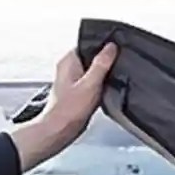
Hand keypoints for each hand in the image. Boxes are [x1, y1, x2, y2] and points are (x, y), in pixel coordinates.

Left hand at [10, 43, 118, 170]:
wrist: (59, 130)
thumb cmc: (68, 110)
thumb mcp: (90, 84)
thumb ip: (102, 64)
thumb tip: (111, 47)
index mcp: (69, 61)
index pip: (88, 44)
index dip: (103, 46)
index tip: (116, 51)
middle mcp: (69, 68)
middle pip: (92, 57)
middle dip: (105, 62)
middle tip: (114, 69)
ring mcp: (72, 80)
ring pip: (93, 71)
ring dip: (102, 76)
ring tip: (108, 83)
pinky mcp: (77, 91)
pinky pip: (93, 83)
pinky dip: (100, 86)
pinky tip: (103, 93)